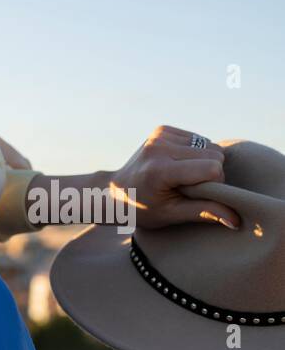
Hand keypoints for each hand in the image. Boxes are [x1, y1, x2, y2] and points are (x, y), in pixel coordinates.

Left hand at [113, 125, 239, 229]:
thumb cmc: (141, 209)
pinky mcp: (162, 130)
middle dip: (210, 173)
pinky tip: (177, 165)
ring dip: (203, 162)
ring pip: (209, 145)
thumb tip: (237, 220)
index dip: (214, 184)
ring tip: (180, 177)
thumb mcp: (171, 215)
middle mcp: (159, 147)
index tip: (197, 195)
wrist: (112, 192)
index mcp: (160, 170)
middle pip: (215, 155)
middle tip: (188, 188)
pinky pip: (198, 139)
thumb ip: (204, 212)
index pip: (212, 169)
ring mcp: (160, 135)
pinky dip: (194, 153)